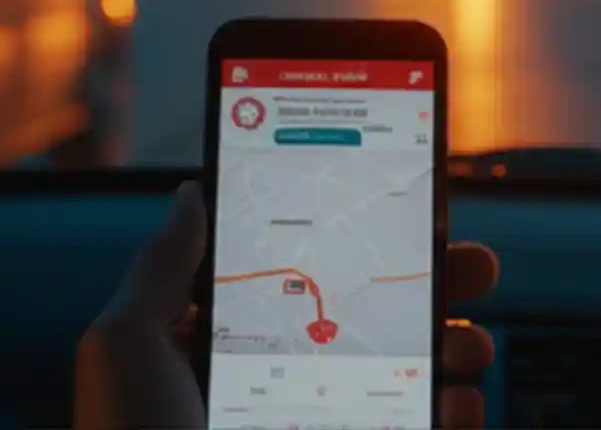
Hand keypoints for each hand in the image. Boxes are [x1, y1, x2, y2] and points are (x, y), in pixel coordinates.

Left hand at [75, 181, 499, 428]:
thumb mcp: (127, 346)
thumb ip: (162, 268)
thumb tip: (191, 194)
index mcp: (230, 350)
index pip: (306, 281)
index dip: (359, 247)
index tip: (406, 215)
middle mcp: (282, 388)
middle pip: (371, 323)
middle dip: (430, 288)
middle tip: (473, 264)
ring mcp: (321, 422)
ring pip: (406, 379)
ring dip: (453, 350)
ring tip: (470, 343)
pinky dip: (453, 415)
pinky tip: (458, 403)